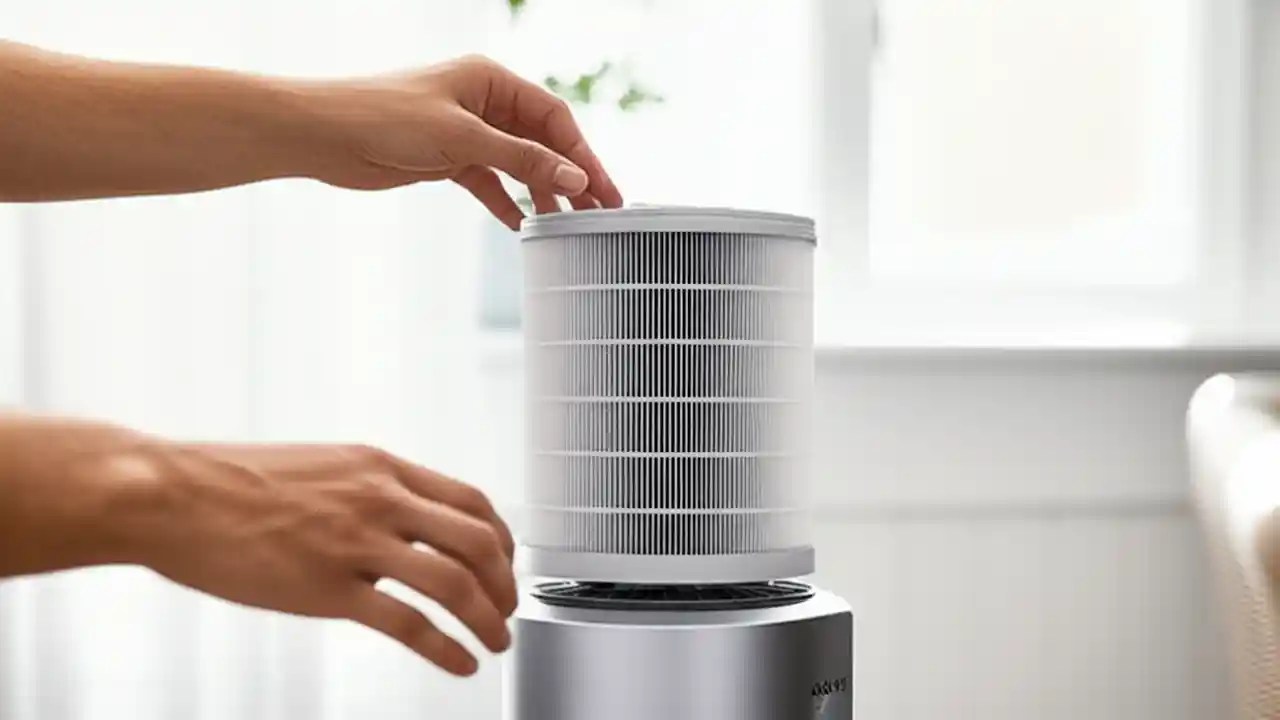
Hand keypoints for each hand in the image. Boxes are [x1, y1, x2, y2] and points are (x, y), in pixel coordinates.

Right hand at [0, 414, 515, 677]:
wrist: (169, 494)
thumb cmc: (230, 481)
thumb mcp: (321, 465)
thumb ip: (367, 489)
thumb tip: (400, 519)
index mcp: (379, 467)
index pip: (471, 500)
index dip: (502, 537)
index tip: (506, 562)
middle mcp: (379, 498)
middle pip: (478, 540)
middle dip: (506, 581)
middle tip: (508, 608)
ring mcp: (355, 543)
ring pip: (454, 582)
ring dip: (488, 618)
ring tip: (495, 640)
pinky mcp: (327, 588)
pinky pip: (407, 624)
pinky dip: (445, 648)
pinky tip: (459, 663)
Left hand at [303, 54, 623, 228]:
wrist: (323, 134)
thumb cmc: (385, 117)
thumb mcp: (463, 139)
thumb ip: (522, 160)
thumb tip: (574, 178)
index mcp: (490, 80)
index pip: (553, 118)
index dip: (582, 155)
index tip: (603, 189)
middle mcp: (481, 102)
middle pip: (540, 142)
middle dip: (569, 176)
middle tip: (598, 212)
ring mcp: (464, 131)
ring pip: (517, 164)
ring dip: (540, 192)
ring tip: (566, 224)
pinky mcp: (444, 159)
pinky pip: (488, 181)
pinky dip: (505, 201)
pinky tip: (521, 224)